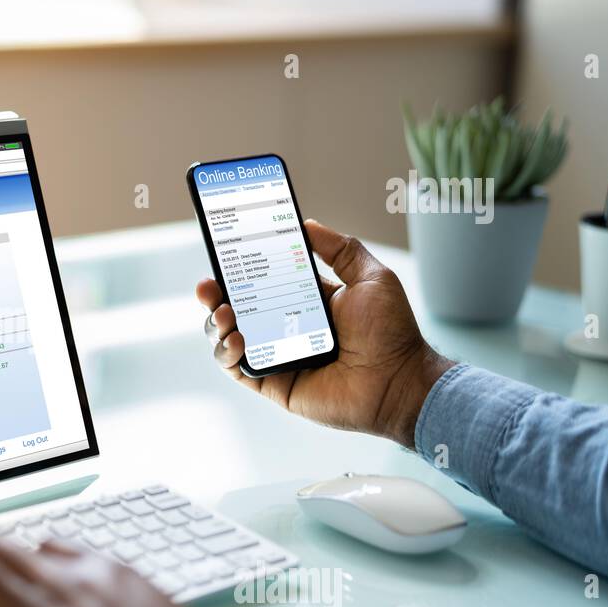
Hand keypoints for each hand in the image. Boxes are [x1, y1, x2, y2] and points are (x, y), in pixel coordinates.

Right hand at [198, 219, 453, 447]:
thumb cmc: (391, 333)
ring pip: (228, 337)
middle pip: (236, 308)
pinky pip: (237, 369)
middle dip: (215, 295)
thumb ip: (340, 248)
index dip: (239, 268)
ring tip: (225, 313)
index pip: (262, 281)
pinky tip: (237, 339)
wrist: (398, 381)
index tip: (224, 252)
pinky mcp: (272, 383)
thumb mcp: (371, 277)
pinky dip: (227, 354)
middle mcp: (285, 327)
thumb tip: (308, 223)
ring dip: (217, 323)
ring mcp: (276, 356)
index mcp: (305, 301)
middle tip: (209, 284)